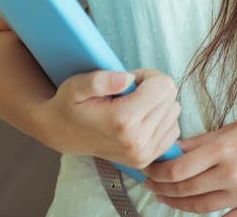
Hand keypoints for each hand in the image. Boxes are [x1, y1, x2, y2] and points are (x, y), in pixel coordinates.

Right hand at [37, 68, 180, 167]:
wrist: (62, 133)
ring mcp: (143, 154)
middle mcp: (137, 141)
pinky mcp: (146, 160)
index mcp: (123, 121)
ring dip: (157, 103)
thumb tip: (128, 79)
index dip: (147, 76)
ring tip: (132, 105)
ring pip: (174, 112)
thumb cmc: (70, 104)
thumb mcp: (77, 85)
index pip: (163, 85)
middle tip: (129, 92)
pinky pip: (173, 130)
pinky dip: (161, 119)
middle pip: (171, 97)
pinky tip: (140, 118)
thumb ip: (101, 80)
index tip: (130, 80)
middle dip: (153, 88)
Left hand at [143, 109, 236, 214]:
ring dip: (178, 204)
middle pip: (185, 189)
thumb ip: (202, 141)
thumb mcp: (233, 127)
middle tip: (150, 185)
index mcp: (224, 148)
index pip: (178, 168)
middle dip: (163, 189)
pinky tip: (195, 211)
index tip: (149, 170)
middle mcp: (232, 174)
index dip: (158, 172)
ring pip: (200, 207)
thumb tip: (174, 149)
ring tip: (166, 198)